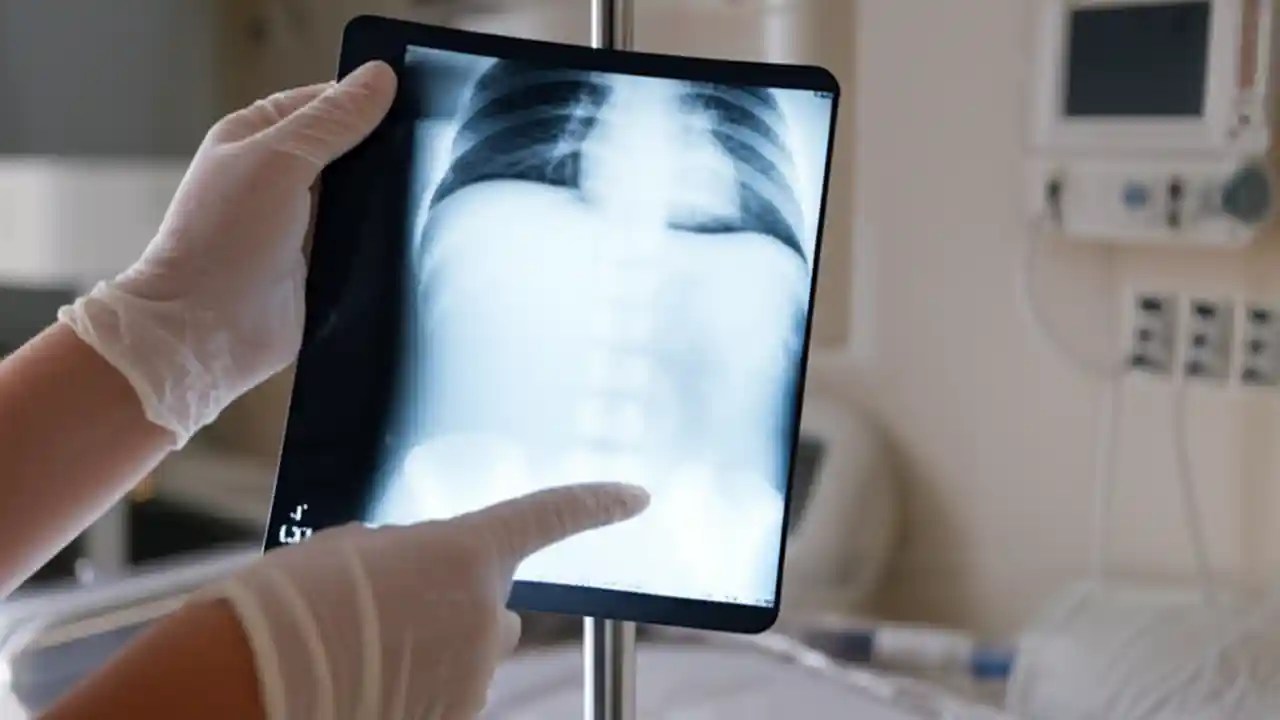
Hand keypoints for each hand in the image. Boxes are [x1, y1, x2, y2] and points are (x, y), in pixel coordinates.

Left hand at [58, 61, 396, 445]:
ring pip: (358, 196)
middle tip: (414, 154)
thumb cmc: (219, 244)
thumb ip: (332, 122)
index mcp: (255, 137)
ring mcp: (299, 224)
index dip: (363, 102)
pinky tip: (398, 239)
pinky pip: (362, 241)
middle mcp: (276, 177)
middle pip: (346, 149)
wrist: (207, 332)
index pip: (323, 102)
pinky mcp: (320, 264)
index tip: (405, 104)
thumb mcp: (280, 161)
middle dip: (377, 152)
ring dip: (379, 200)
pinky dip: (378, 239)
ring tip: (407, 198)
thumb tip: (379, 80)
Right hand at [200, 483, 648, 719]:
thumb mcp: (352, 550)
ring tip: (357, 653)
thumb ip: (408, 554)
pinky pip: (441, 698)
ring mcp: (471, 678)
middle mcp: (485, 617)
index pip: (550, 515)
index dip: (595, 503)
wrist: (252, 681)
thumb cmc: (292, 603)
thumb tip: (418, 578)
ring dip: (427, 654)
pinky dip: (411, 693)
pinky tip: (360, 687)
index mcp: (465, 553)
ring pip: (464, 659)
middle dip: (458, 609)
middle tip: (391, 614)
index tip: (635, 497)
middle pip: (494, 609)